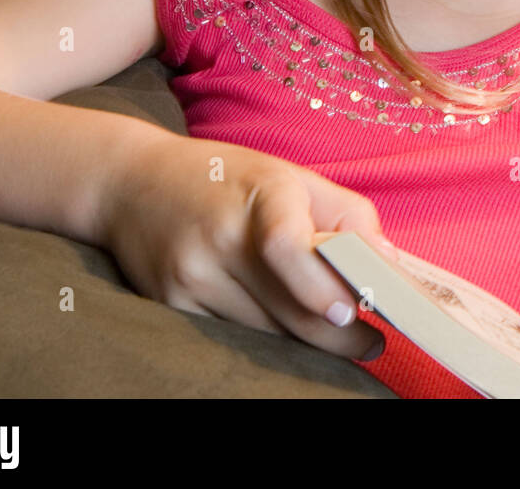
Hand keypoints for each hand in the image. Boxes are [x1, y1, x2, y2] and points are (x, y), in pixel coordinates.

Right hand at [99, 134, 397, 360]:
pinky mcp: (170, 305)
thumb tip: (388, 266)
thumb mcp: (292, 177)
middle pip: (285, 307)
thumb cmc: (227, 179)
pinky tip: (283, 324)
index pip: (286, 246)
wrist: (132, 183)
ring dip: (305, 339)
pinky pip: (234, 335)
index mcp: (259, 194)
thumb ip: (348, 217)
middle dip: (337, 336)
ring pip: (265, 331)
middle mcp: (218, 238)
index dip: (321, 286)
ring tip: (336, 332)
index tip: (355, 312)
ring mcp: (190, 276)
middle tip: (371, 343)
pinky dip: (266, 336)